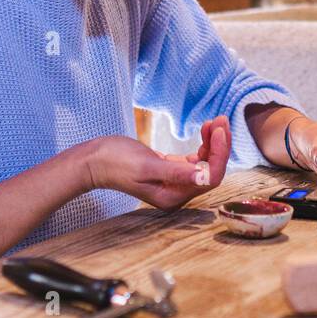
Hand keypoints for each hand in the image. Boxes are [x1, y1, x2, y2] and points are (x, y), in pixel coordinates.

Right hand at [86, 115, 231, 209]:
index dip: (219, 154)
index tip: (220, 130)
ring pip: (205, 164)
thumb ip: (176, 173)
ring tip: (215, 121)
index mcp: (173, 196)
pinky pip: (194, 159)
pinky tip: (205, 129)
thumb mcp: (147, 165)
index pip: (209, 178)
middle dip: (220, 146)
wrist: (94, 159)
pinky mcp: (170, 170)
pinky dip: (203, 145)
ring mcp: (174, 182)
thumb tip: (205, 177)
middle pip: (210, 171)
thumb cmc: (115, 162)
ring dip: (213, 143)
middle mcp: (177, 193)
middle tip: (222, 120)